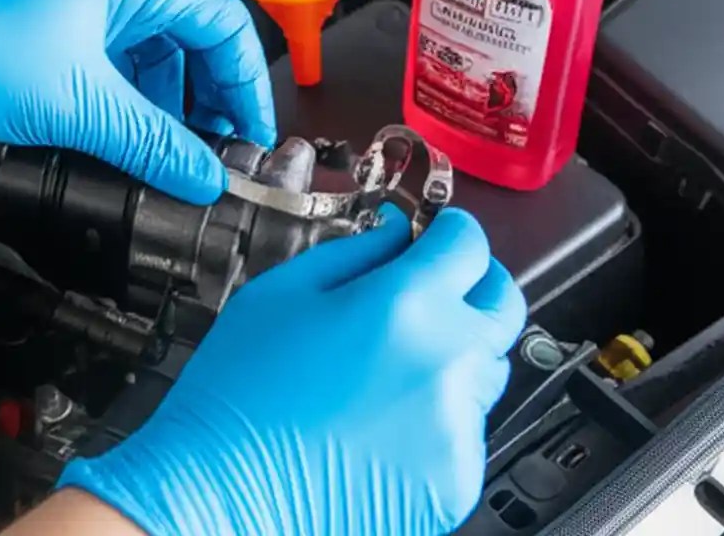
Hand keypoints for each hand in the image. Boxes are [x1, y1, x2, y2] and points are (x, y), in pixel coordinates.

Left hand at [0, 0, 275, 203]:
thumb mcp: (74, 103)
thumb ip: (147, 143)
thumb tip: (199, 176)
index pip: (222, 27)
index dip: (244, 89)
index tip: (250, 140)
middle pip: (189, 46)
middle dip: (203, 107)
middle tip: (209, 160)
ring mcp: (79, 4)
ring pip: (146, 62)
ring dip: (159, 112)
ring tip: (163, 161)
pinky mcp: (50, 28)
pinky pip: (108, 68)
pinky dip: (121, 106)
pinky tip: (119, 143)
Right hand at [58, 207, 527, 535]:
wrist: (221, 491)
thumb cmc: (237, 396)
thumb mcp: (282, 295)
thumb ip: (355, 253)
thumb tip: (396, 234)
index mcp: (406, 304)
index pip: (469, 245)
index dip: (451, 232)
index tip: (437, 236)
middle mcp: (447, 363)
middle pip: (502, 305)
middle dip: (474, 287)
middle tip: (431, 292)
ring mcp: (457, 427)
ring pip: (485, 370)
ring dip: (452, 355)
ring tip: (384, 370)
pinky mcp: (454, 481)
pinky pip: (464, 431)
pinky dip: (435, 419)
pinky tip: (377, 421)